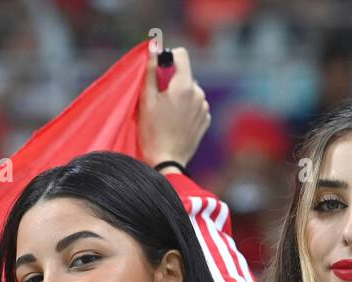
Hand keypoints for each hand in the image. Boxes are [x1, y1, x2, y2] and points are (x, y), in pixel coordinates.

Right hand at [137, 42, 210, 168]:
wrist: (166, 162)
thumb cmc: (152, 132)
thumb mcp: (146, 100)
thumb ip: (149, 71)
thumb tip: (153, 48)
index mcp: (184, 85)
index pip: (181, 55)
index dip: (169, 58)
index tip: (159, 70)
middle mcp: (198, 93)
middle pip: (185, 76)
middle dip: (172, 83)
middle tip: (159, 102)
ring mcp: (204, 108)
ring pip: (191, 92)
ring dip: (180, 98)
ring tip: (167, 116)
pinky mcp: (206, 120)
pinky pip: (196, 106)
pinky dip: (187, 110)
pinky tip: (176, 124)